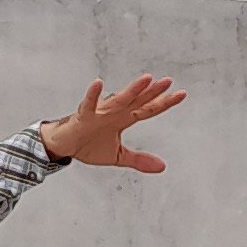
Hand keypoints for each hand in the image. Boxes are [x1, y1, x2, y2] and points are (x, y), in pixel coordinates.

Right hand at [36, 76, 181, 173]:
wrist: (65, 147)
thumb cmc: (89, 145)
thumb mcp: (118, 156)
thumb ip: (139, 160)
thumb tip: (163, 167)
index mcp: (124, 119)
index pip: (148, 110)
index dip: (164, 103)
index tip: (182, 94)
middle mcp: (115, 112)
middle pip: (138, 101)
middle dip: (153, 92)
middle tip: (169, 81)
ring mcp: (100, 112)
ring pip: (119, 100)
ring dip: (133, 90)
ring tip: (147, 79)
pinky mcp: (84, 116)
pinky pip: (89, 104)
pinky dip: (93, 95)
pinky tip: (98, 84)